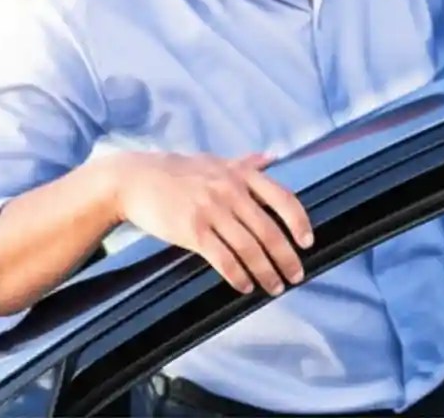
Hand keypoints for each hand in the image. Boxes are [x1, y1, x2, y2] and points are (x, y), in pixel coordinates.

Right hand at [108, 151, 313, 295]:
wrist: (135, 179)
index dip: (299, 222)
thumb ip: (246, 163)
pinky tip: (245, 286)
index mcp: (241, 175)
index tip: (308, 242)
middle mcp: (231, 192)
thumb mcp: (216, 161)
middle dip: (286, 257)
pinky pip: (223, 259)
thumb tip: (273, 156)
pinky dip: (238, 275)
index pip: (283, 199)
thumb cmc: (179, 171)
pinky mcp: (192, 231)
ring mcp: (212, 211)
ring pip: (249, 248)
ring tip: (275, 287)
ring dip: (266, 272)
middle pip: (269, 231)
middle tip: (296, 276)